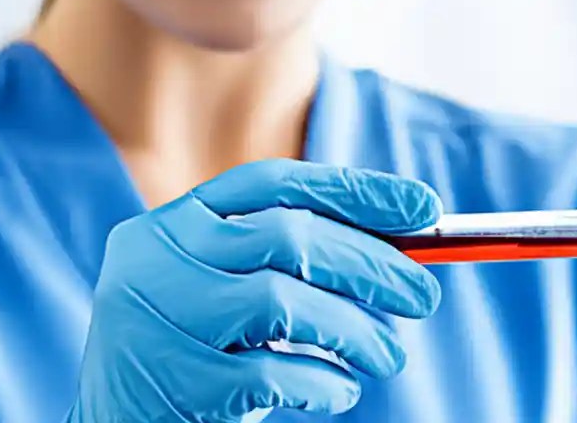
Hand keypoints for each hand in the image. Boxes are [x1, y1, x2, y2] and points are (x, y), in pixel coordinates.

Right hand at [65, 159, 442, 422]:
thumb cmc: (194, 358)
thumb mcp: (231, 296)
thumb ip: (290, 262)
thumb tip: (405, 241)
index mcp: (172, 223)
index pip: (272, 184)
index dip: (353, 190)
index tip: (424, 208)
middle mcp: (153, 255)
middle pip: (286, 237)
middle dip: (370, 263)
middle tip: (423, 296)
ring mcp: (152, 315)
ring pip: (281, 302)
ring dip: (354, 330)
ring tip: (388, 355)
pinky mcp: (167, 378)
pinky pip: (267, 373)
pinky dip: (321, 383)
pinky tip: (340, 391)